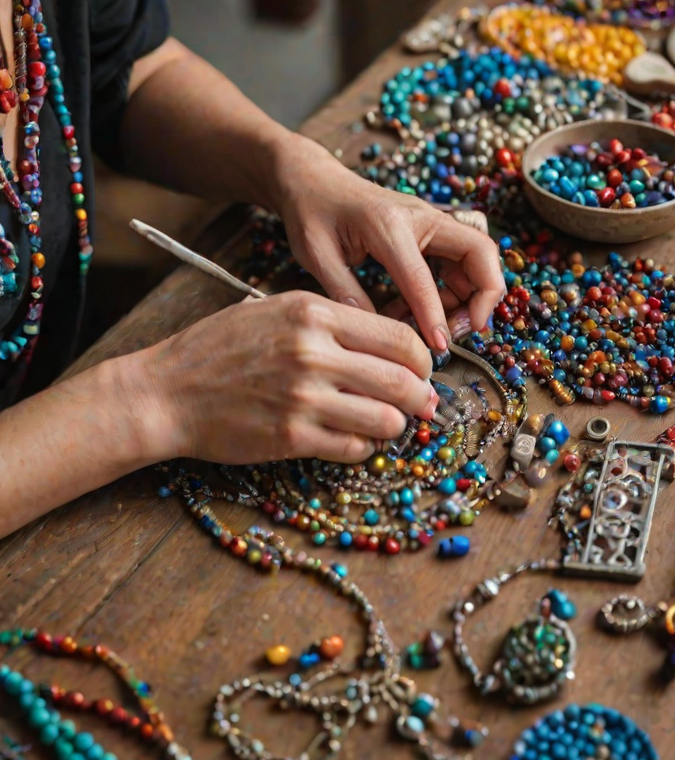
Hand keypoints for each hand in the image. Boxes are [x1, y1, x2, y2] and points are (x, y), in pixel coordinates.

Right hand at [138, 291, 435, 465]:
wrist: (166, 392)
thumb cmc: (219, 348)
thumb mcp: (276, 310)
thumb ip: (331, 320)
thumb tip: (389, 343)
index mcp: (313, 313)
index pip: (399, 336)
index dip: (422, 358)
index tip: (423, 370)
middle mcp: (312, 353)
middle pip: (402, 381)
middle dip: (421, 398)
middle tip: (422, 405)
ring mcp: (302, 398)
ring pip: (386, 419)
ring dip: (394, 425)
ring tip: (386, 423)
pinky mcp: (291, 437)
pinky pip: (353, 448)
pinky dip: (363, 447)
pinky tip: (352, 439)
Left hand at [276, 137, 504, 351]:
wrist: (313, 180)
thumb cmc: (311, 212)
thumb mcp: (316, 255)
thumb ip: (344, 293)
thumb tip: (372, 332)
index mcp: (388, 225)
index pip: (423, 278)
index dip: (435, 317)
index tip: (437, 348)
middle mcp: (421, 218)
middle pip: (481, 253)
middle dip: (482, 298)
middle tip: (456, 332)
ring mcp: (430, 222)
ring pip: (475, 261)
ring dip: (466, 299)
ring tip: (428, 327)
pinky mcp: (430, 232)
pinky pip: (458, 265)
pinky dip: (448, 293)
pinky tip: (413, 311)